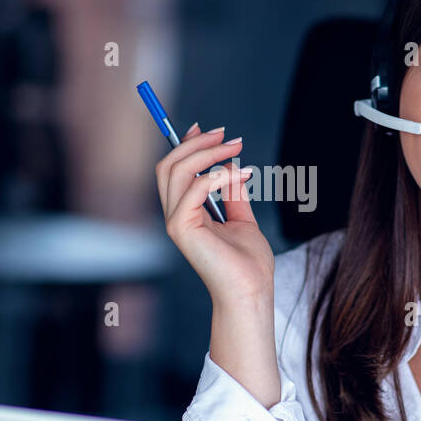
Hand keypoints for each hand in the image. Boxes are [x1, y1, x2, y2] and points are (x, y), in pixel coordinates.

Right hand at [155, 123, 274, 304]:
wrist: (252, 291)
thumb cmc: (248, 264)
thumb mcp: (242, 218)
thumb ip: (233, 193)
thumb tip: (233, 166)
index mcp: (185, 213)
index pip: (173, 170)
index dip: (186, 145)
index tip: (207, 129)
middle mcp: (175, 215)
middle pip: (169, 165)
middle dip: (196, 143)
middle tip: (227, 136)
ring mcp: (175, 222)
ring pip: (177, 170)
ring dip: (208, 153)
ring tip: (236, 148)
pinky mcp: (182, 228)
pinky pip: (195, 188)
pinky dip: (217, 175)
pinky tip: (239, 174)